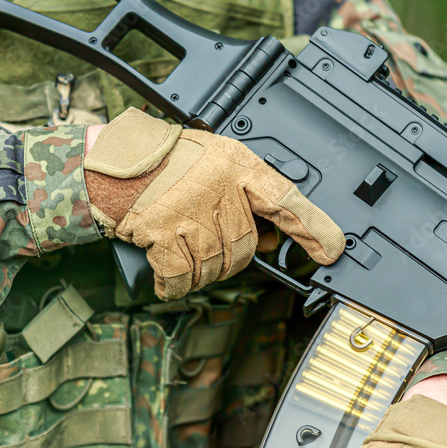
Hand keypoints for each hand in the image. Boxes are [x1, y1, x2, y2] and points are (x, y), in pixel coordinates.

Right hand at [83, 108, 344, 299]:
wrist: (113, 164)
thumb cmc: (166, 162)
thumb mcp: (215, 162)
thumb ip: (246, 196)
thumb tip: (275, 241)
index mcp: (236, 164)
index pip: (286, 198)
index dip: (314, 228)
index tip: (333, 249)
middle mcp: (218, 187)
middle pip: (246, 245)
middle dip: (234, 254)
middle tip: (211, 242)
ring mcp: (189, 212)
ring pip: (216, 266)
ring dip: (202, 270)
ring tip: (184, 249)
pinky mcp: (162, 234)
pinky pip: (182, 278)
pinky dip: (175, 284)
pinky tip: (167, 274)